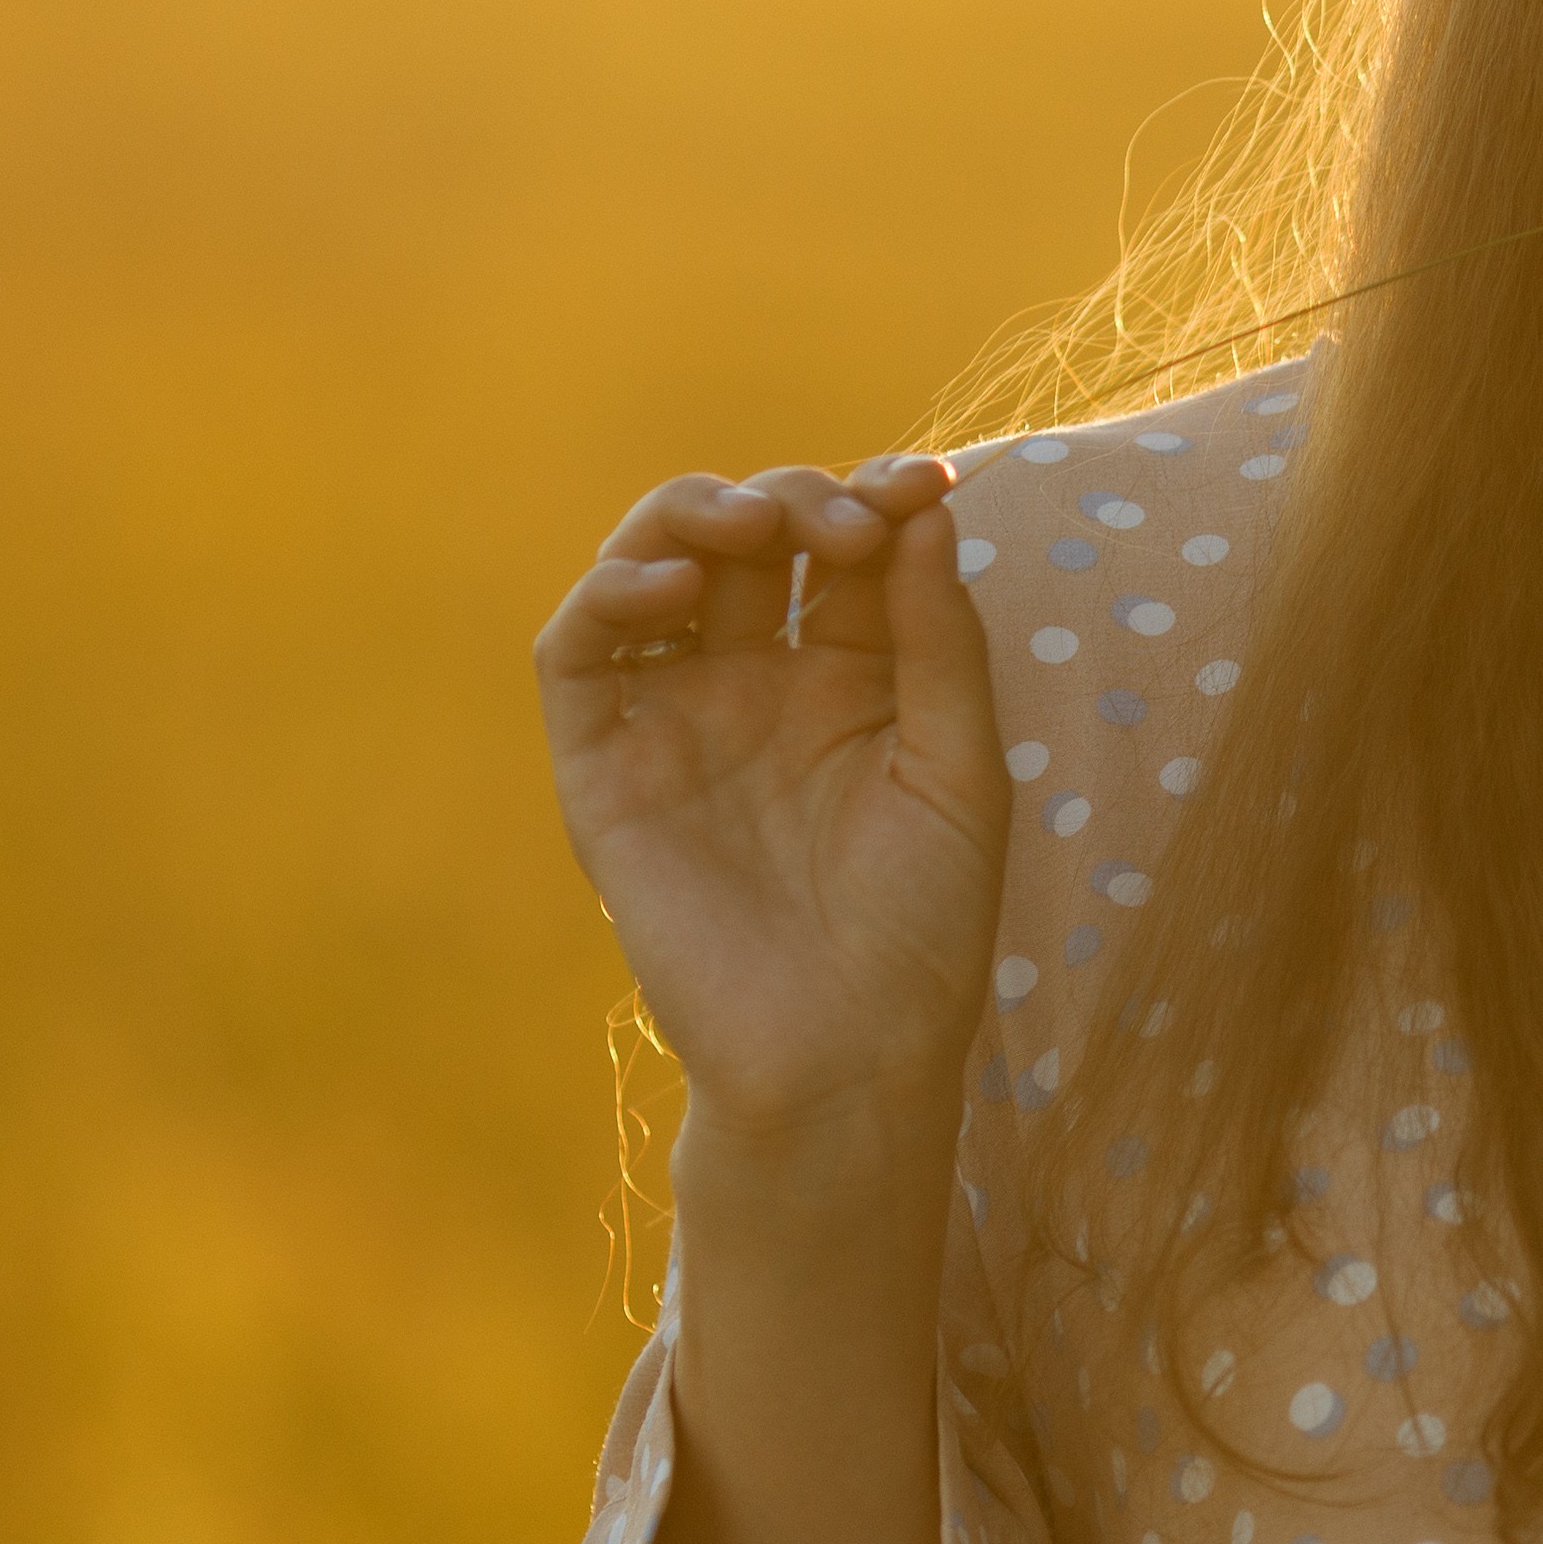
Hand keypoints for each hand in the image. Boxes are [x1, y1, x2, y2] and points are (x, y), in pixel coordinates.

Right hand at [533, 457, 1010, 1150]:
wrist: (847, 1057)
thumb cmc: (924, 929)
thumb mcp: (962, 770)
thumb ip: (941, 639)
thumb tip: (926, 507)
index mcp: (855, 678)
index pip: (850, 549)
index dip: (881, 498)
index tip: (929, 485)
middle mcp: (760, 683)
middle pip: (753, 536)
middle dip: (799, 500)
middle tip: (845, 526)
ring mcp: (678, 716)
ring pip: (653, 565)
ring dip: (695, 514)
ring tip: (754, 524)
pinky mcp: (605, 765)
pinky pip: (580, 652)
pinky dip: (613, 594)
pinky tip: (680, 589)